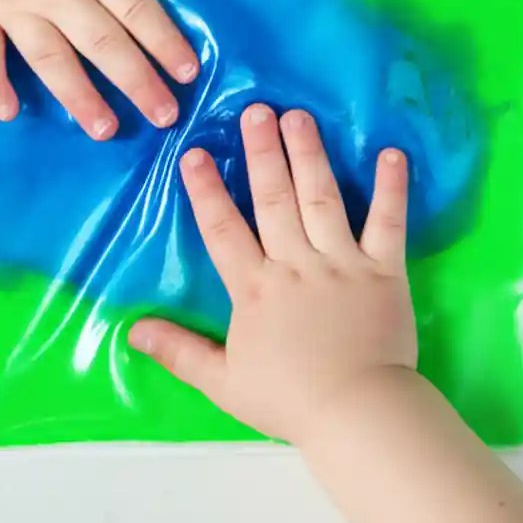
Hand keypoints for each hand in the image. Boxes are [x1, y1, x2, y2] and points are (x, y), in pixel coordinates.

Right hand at [0, 0, 200, 138]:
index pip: (137, 10)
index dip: (165, 43)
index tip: (186, 75)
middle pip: (104, 45)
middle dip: (137, 84)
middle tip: (163, 119)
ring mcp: (12, 5)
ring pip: (52, 61)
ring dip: (80, 98)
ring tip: (104, 131)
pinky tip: (9, 113)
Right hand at [129, 104, 416, 443]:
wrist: (359, 412)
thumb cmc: (289, 400)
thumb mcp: (223, 381)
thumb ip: (178, 351)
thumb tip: (132, 329)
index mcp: (255, 288)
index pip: (223, 229)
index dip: (206, 190)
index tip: (194, 153)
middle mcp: (296, 264)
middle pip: (274, 199)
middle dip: (262, 152)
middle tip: (255, 110)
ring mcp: (342, 263)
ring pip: (322, 198)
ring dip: (310, 154)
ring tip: (298, 116)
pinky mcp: (384, 270)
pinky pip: (388, 222)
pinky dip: (390, 187)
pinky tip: (390, 153)